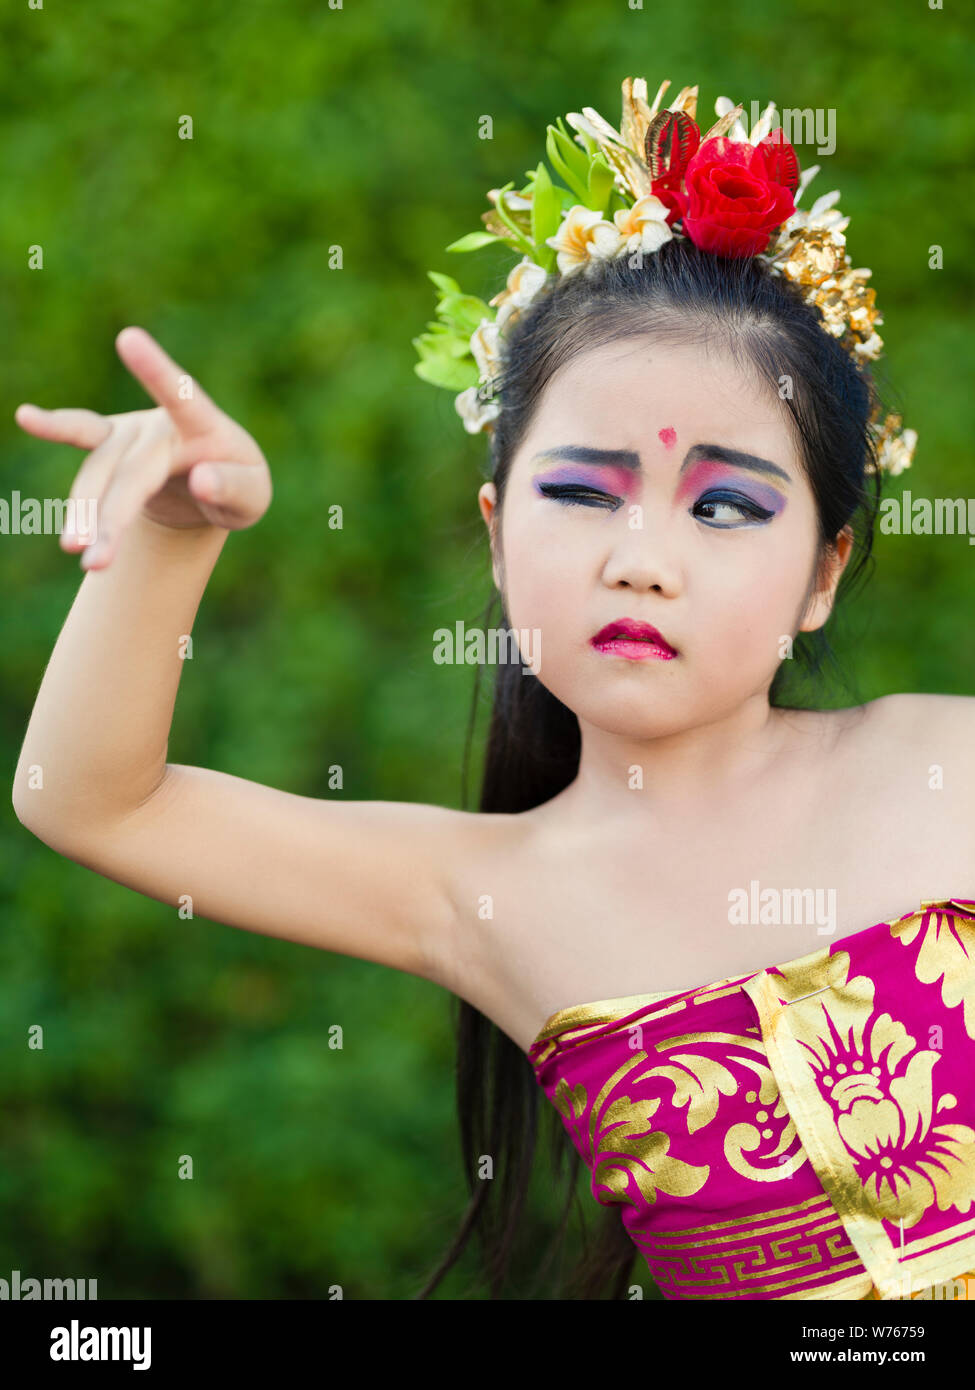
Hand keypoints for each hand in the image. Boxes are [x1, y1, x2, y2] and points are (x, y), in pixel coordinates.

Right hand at [14, 326, 272, 569]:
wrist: (213, 485)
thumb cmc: (238, 487)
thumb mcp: (252, 497)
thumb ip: (233, 488)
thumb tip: (202, 479)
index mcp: (203, 425)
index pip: (181, 396)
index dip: (156, 370)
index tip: (129, 338)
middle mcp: (160, 423)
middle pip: (130, 472)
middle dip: (112, 517)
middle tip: (95, 562)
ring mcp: (131, 433)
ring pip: (100, 473)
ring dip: (84, 515)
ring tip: (77, 554)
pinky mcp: (111, 447)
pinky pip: (82, 434)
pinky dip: (55, 426)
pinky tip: (27, 416)